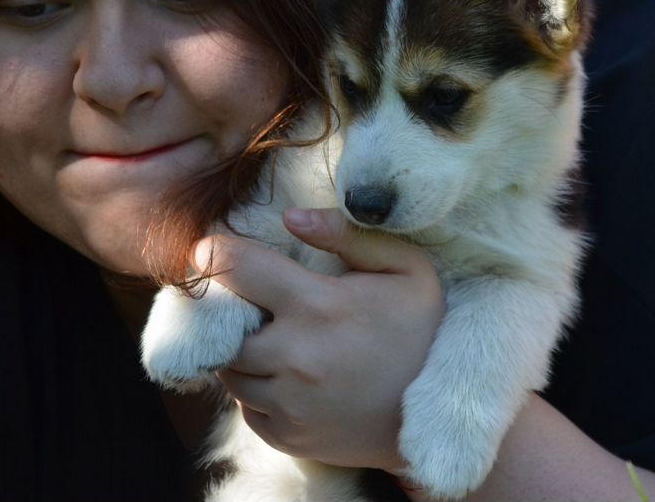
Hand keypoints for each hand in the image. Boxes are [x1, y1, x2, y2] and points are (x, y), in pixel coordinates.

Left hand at [198, 208, 444, 472]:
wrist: (442, 412)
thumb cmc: (424, 329)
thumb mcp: (406, 267)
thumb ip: (348, 234)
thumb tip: (291, 217)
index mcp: (319, 305)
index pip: (236, 267)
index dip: (215, 253)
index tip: (212, 250)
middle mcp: (294, 356)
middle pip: (224, 328)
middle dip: (232, 313)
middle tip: (257, 304)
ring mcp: (289, 403)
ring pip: (230, 372)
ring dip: (244, 353)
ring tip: (279, 340)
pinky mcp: (288, 436)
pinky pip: (248, 408)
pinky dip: (259, 390)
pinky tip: (292, 377)